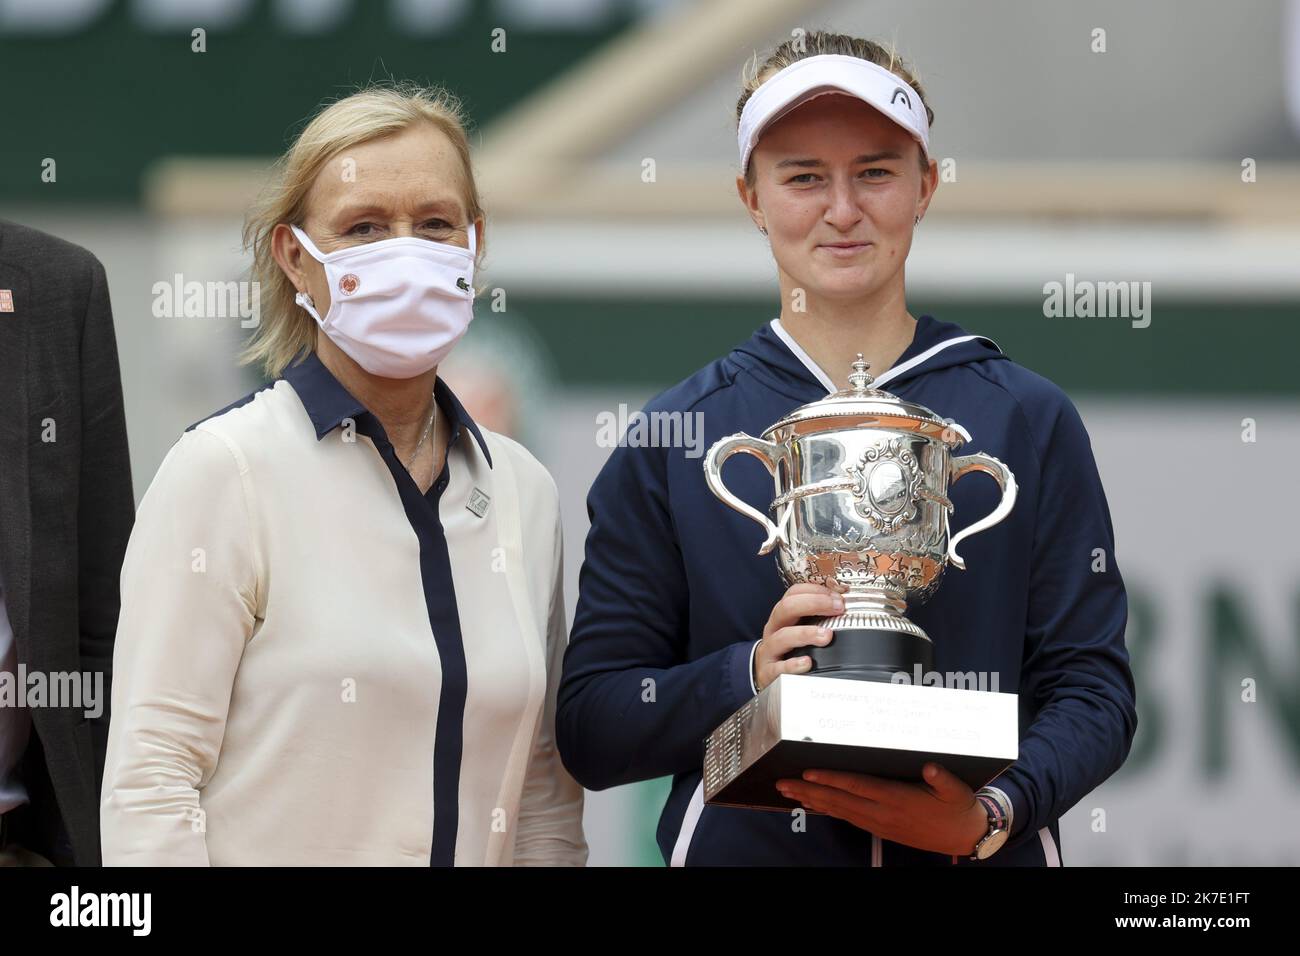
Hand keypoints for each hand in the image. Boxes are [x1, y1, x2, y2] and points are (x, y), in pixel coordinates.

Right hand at [753, 583, 843, 691]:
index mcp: (782, 615)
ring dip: (806, 633)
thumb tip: (844, 607)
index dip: (816, 591)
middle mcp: (774, 628)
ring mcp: (770, 649)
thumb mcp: (796, 628)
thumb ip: (816, 617)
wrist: (762, 672)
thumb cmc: (787, 648)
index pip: (794, 593)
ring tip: (826, 636)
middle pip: (787, 608)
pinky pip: (779, 667)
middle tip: (837, 608)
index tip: (838, 597)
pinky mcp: (769, 671)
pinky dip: (793, 665)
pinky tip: (808, 663)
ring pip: (782, 636)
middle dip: (814, 604)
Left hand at [775, 762, 989, 856]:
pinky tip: (814, 805)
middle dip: (809, 791)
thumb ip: (942, 778)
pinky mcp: (880, 828)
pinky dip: (827, 810)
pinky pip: (847, 818)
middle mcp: (883, 812)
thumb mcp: (956, 791)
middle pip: (838, 800)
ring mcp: (879, 822)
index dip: (831, 779)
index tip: (808, 773)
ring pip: (838, 810)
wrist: (963, 837)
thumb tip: (930, 768)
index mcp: (897, 799)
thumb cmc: (957, 808)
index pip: (857, 786)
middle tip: (782, 783)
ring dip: (812, 801)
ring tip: (789, 793)